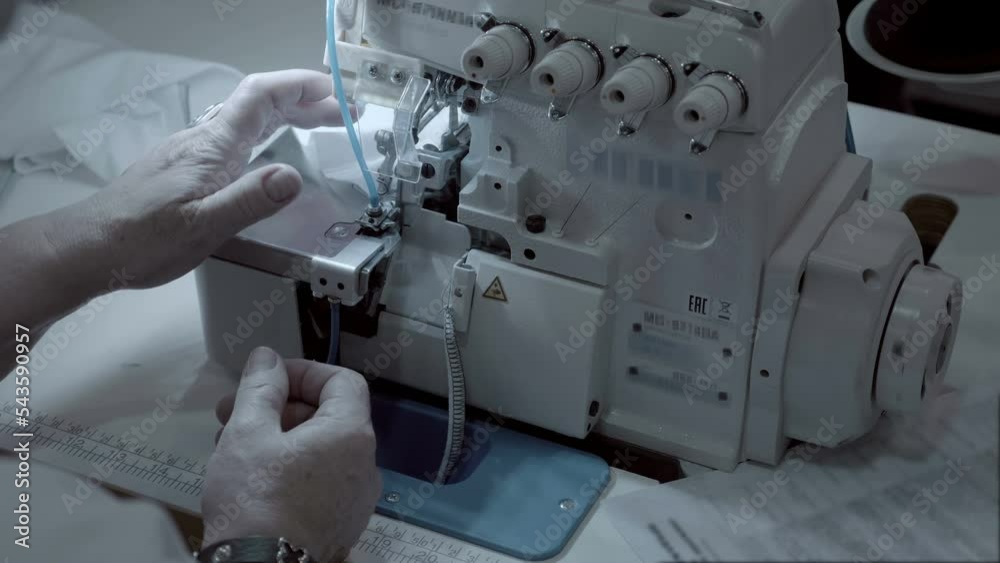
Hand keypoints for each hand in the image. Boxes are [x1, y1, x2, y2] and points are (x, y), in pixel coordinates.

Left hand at [49, 69, 350, 290]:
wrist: (91, 246)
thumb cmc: (140, 239)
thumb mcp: (203, 226)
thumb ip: (249, 200)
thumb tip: (292, 178)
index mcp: (212, 147)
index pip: (260, 97)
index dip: (298, 85)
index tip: (331, 91)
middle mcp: (202, 141)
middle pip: (258, 105)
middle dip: (303, 101)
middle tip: (339, 113)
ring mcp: (192, 153)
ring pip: (247, 122)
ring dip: (287, 118)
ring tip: (317, 125)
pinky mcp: (185, 169)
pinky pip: (236, 139)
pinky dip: (267, 135)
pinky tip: (272, 154)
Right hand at [203, 348, 380, 561]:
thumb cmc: (255, 502)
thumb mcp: (248, 432)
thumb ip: (261, 387)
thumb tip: (268, 358)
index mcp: (351, 435)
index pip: (342, 381)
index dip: (304, 371)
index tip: (268, 377)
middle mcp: (365, 465)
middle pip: (329, 416)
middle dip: (280, 406)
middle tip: (234, 411)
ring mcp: (356, 498)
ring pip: (321, 450)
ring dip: (280, 437)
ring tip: (232, 444)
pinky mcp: (341, 523)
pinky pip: (321, 480)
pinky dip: (292, 467)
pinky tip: (253, 475)